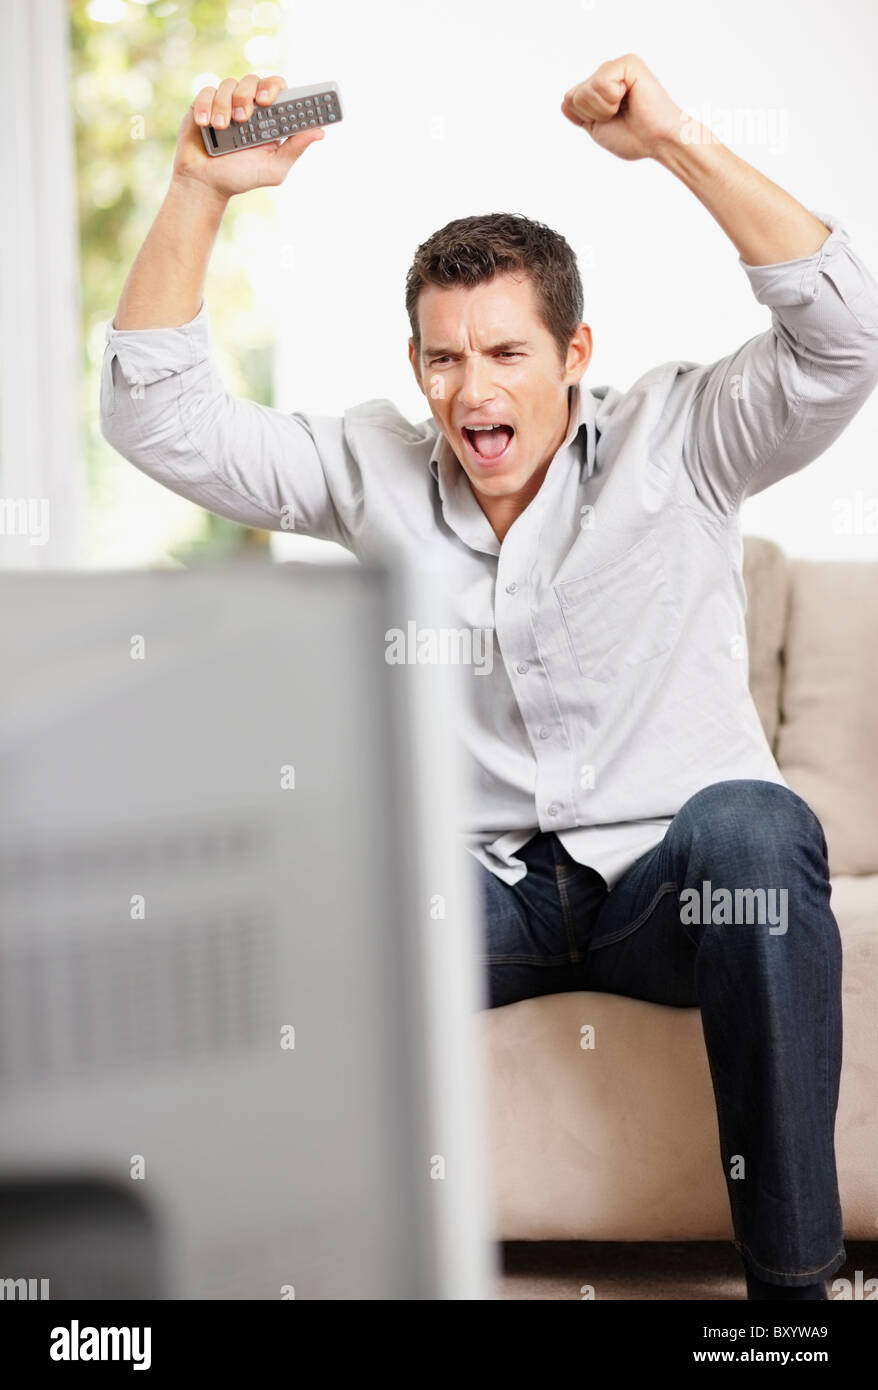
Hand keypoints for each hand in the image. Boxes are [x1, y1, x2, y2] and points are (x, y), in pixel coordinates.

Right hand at [172, 73, 324, 200]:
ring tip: (222, 127)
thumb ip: (295, 149)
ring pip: (230, 84)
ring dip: (226, 105)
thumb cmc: (241, 176)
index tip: (271, 99)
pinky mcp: (205, 103)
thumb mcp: (273, 168)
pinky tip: (206, 124)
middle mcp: (250, 106)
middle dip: (250, 94)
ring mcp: (227, 102)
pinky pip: (208, 91)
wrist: (205, 183)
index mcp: (269, 118)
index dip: (278, 89)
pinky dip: (207, 106)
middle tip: (246, 115)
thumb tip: (320, 132)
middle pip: (255, 81)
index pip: (279, 91)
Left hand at [560, 54, 683, 160]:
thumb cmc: (634, 137)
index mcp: (600, 87)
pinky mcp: (628, 63)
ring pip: (584, 91)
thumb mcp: (597, 127)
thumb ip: (580, 113)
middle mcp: (608, 72)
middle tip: (619, 115)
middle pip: (573, 95)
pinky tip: (630, 97)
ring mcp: (618, 66)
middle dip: (592, 114)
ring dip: (603, 109)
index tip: (610, 121)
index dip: (585, 118)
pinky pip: (600, 83)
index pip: (570, 100)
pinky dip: (612, 99)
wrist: (658, 141)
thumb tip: (566, 100)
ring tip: (625, 108)